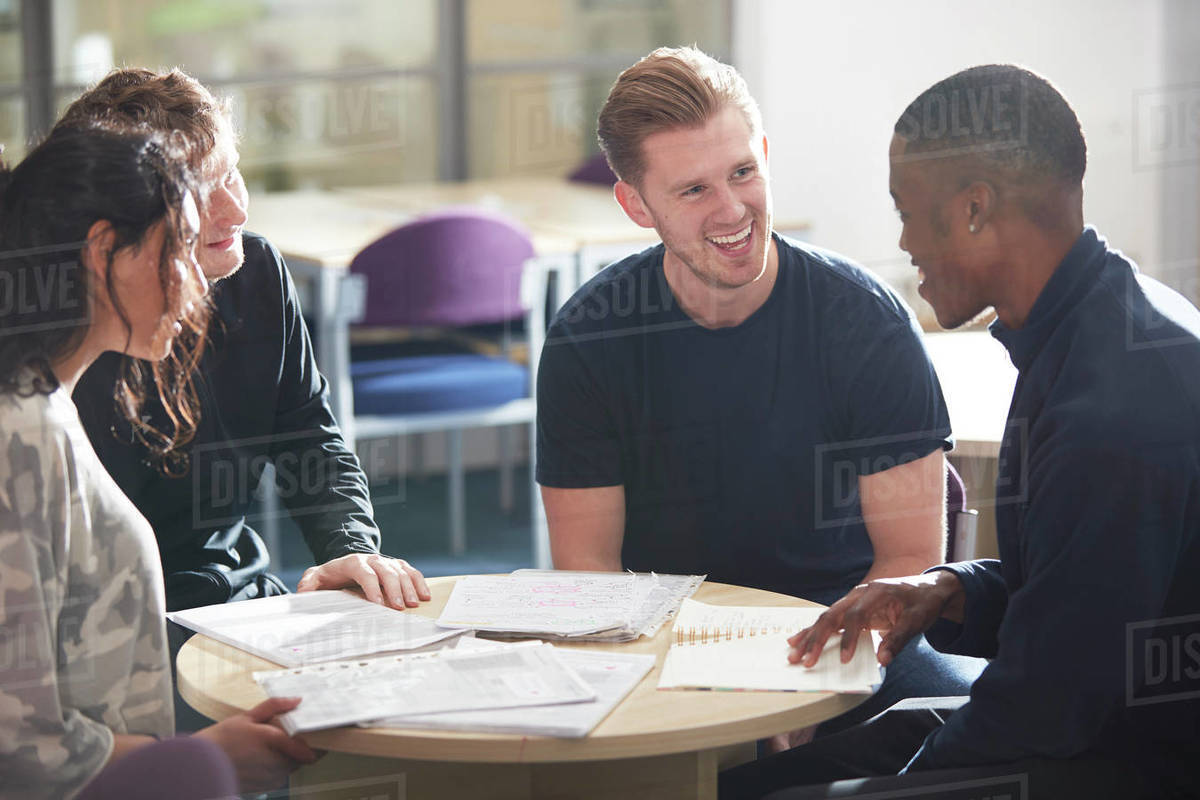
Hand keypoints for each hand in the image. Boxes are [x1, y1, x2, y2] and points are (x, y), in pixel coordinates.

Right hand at [194, 697, 319, 792]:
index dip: (319, 741)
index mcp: (272, 742)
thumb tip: (297, 700)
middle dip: (303, 745)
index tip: (324, 733)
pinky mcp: (266, 787)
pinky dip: (279, 766)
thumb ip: (275, 706)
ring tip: (273, 745)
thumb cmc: (221, 740)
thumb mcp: (247, 716)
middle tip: (296, 733)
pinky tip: (264, 757)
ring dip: (291, 756)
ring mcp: (270, 778)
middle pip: (303, 756)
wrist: (198, 767)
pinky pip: (282, 775)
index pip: (307, 748)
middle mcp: (274, 763)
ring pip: (293, 766)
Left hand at [296, 553, 430, 608]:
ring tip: (414, 604)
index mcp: (353, 562)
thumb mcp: (316, 577)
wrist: (346, 564)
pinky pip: (411, 571)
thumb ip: (308, 583)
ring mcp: (386, 562)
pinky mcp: (396, 566)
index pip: (365, 573)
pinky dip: (419, 582)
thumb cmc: (332, 575)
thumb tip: (302, 592)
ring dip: (409, 587)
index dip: (373, 588)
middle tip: (400, 607)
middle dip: (395, 590)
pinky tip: (425, 595)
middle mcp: (372, 559)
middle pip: (387, 571)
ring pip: (401, 571)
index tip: (379, 604)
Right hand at [787, 571, 963, 667]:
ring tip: (793, 652)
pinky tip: (797, 638)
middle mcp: (859, 594)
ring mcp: (852, 600)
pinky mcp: (851, 608)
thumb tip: (882, 660)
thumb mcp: (917, 620)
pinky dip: (814, 631)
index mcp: (875, 592)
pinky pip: (830, 620)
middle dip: (817, 639)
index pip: (856, 616)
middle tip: (805, 660)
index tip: (844, 660)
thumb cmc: (922, 602)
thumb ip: (898, 639)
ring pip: (826, 617)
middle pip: (832, 615)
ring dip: (809, 636)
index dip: (849, 638)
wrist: (926, 588)